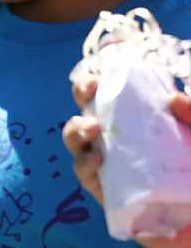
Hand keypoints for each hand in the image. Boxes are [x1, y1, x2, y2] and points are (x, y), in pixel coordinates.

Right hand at [65, 73, 190, 247]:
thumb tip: (171, 98)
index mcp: (151, 118)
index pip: (125, 84)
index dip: (109, 66)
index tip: (108, 52)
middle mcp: (129, 138)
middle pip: (93, 105)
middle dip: (83, 90)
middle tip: (90, 86)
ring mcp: (117, 165)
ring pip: (80, 140)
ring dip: (77, 128)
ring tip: (91, 129)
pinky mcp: (110, 195)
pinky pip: (86, 176)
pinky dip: (85, 165)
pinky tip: (97, 161)